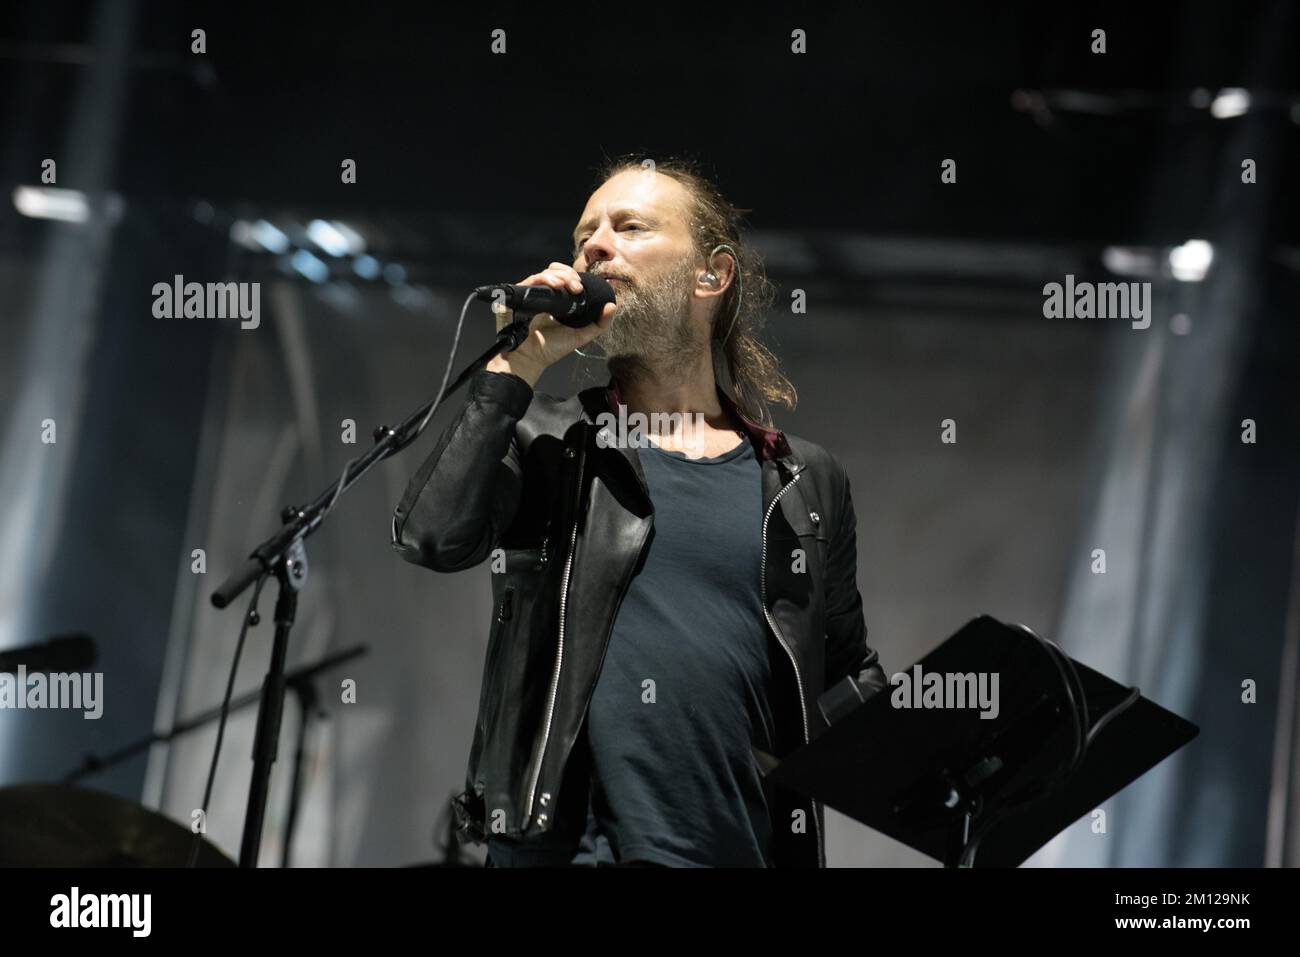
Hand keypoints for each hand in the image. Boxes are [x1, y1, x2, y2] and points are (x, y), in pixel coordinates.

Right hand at [485, 262, 615, 386]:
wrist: (531, 358)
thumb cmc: (552, 348)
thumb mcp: (581, 335)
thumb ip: (599, 324)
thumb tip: (613, 306)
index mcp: (558, 300)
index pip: (566, 277)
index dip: (574, 277)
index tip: (582, 287)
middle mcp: (545, 294)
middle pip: (556, 270)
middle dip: (569, 274)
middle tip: (577, 287)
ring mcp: (532, 294)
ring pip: (546, 272)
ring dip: (560, 275)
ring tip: (568, 286)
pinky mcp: (521, 295)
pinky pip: (533, 280)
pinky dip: (545, 279)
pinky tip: (556, 286)